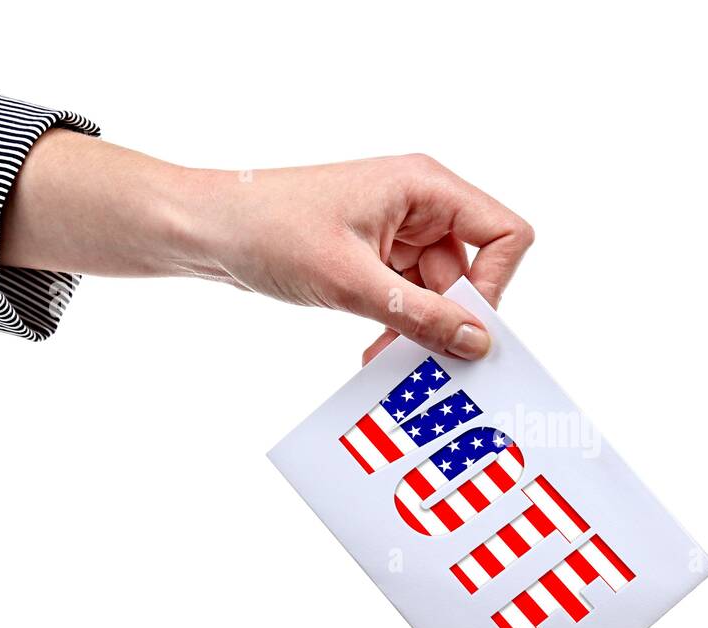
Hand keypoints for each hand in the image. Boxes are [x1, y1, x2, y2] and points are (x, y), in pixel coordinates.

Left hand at [1, 133, 533, 360]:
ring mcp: (398, 229)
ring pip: (439, 290)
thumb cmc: (268, 230)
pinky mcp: (375, 253)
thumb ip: (422, 316)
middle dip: (452, 317)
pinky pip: (409, 295)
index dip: (494, 285)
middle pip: (473, 270)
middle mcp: (420, 203)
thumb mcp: (353, 282)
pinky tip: (375, 350)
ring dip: (421, 328)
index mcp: (425, 186)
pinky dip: (399, 324)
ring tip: (390, 357)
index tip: (465, 327)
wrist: (204, 230)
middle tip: (433, 360)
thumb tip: (477, 343)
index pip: (503, 234)